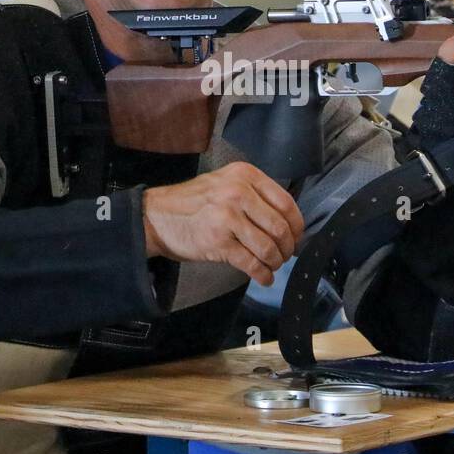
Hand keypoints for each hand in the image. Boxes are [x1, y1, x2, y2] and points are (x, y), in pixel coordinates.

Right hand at [142, 162, 303, 286]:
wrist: (157, 216)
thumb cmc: (193, 203)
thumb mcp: (225, 183)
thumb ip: (254, 193)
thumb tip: (286, 221)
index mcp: (245, 175)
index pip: (285, 202)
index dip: (296, 225)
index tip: (296, 236)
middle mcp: (238, 193)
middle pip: (280, 227)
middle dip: (287, 247)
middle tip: (285, 255)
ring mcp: (227, 218)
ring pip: (268, 247)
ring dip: (275, 262)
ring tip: (272, 266)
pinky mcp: (218, 242)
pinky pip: (251, 263)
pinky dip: (262, 274)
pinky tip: (263, 277)